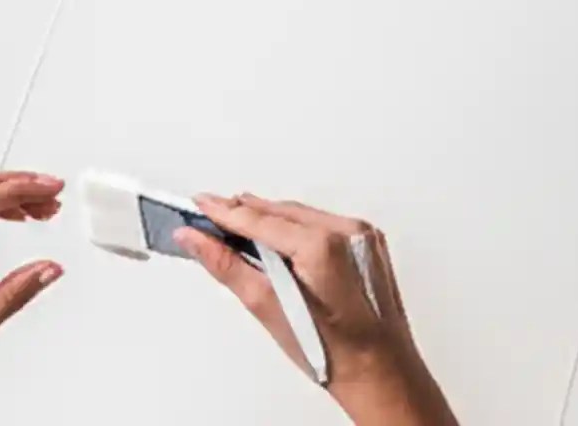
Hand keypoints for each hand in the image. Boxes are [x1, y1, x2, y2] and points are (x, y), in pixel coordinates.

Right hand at [175, 193, 457, 425]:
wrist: (381, 372)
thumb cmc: (336, 354)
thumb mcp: (269, 309)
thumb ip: (227, 266)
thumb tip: (195, 240)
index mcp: (324, 246)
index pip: (259, 219)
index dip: (223, 211)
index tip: (200, 204)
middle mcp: (347, 232)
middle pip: (280, 212)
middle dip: (244, 213)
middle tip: (210, 216)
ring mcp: (362, 235)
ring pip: (300, 216)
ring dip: (269, 221)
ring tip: (238, 231)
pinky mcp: (368, 241)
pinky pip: (322, 224)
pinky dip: (296, 230)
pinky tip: (278, 243)